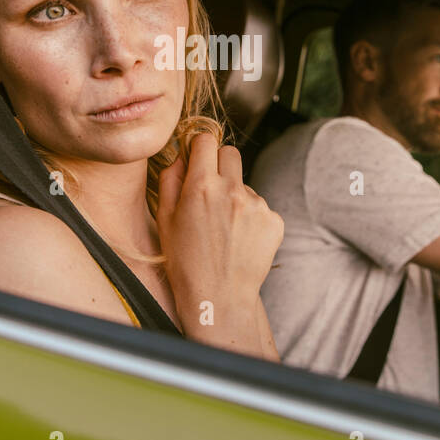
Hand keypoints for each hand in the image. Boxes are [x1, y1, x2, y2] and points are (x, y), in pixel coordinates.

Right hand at [156, 132, 283, 322]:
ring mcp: (257, 205)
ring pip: (245, 184)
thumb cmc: (185, 262)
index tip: (198, 158)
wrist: (218, 298)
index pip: (206, 140)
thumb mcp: (165, 219)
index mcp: (201, 186)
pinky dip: (251, 218)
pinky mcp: (274, 220)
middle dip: (219, 164)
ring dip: (235, 196)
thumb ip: (171, 179)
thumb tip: (182, 156)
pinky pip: (260, 206)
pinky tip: (240, 240)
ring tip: (224, 229)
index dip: (200, 148)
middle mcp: (232, 190)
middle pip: (230, 153)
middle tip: (210, 190)